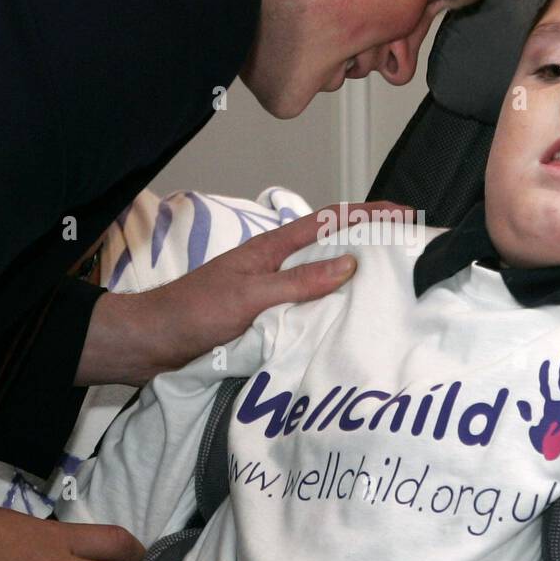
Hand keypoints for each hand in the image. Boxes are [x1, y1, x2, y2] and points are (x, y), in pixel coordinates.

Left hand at [77, 200, 415, 385]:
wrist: (150, 346)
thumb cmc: (193, 314)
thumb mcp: (251, 297)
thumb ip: (299, 282)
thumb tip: (351, 261)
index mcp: (272, 249)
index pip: (329, 221)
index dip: (368, 215)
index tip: (404, 214)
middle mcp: (275, 267)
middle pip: (331, 248)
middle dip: (370, 246)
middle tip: (410, 255)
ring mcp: (270, 292)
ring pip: (321, 281)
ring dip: (354, 283)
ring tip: (392, 291)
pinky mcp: (264, 320)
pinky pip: (307, 310)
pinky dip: (332, 313)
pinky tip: (348, 327)